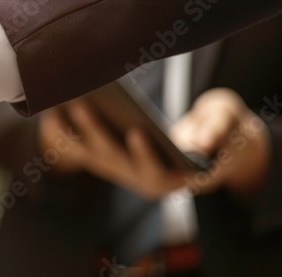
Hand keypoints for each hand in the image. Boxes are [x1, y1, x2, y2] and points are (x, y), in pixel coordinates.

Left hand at [43, 90, 269, 199]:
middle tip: (82, 105)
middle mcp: (145, 180)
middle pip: (115, 161)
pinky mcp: (108, 158)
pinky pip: (80, 148)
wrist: (212, 139)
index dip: (144, 156)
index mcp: (178, 178)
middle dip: (96, 133)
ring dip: (71, 131)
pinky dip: (65, 131)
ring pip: (91, 155)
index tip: (135, 132)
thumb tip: (201, 143)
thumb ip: (219, 131)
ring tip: (59, 102)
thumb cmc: (221, 128)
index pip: (157, 173)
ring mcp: (124, 171)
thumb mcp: (229, 125)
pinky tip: (53, 107)